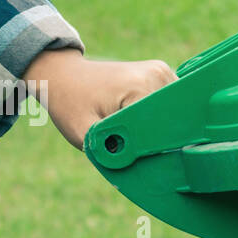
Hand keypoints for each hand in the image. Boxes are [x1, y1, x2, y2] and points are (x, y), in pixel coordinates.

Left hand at [24, 49, 176, 149]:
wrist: (64, 75)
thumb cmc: (70, 104)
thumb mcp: (83, 133)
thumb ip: (110, 153)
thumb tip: (140, 168)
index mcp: (140, 87)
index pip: (162, 125)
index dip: (151, 145)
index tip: (135, 154)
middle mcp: (157, 74)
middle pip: (170, 117)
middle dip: (155, 134)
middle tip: (130, 141)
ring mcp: (161, 70)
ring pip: (173, 109)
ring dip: (159, 123)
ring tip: (132, 126)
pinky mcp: (161, 71)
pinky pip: (169, 99)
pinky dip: (159, 112)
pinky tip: (139, 115)